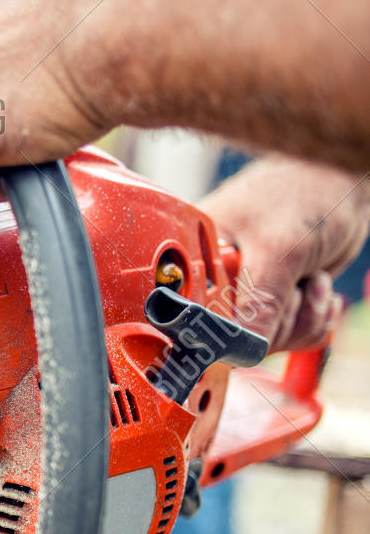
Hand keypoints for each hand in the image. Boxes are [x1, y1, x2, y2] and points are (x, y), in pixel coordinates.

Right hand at [198, 158, 368, 350]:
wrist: (343, 183)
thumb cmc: (306, 194)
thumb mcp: (282, 248)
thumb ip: (261, 300)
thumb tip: (243, 350)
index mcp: (195, 259)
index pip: (190, 315)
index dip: (217, 331)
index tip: (247, 330)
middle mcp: (214, 280)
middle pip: (230, 337)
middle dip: (276, 321)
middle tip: (295, 288)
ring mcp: (244, 293)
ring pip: (264, 341)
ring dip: (301, 318)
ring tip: (312, 280)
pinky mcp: (271, 301)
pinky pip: (286, 336)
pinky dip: (311, 321)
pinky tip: (318, 291)